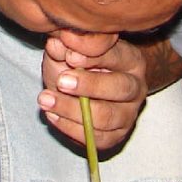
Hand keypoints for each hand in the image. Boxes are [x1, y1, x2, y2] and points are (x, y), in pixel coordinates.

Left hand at [37, 34, 147, 148]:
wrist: (89, 91)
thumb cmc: (80, 66)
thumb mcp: (70, 51)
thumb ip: (64, 47)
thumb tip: (56, 44)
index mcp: (131, 60)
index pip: (116, 56)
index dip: (92, 56)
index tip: (69, 56)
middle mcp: (136, 87)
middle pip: (119, 88)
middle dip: (89, 85)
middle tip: (62, 82)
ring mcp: (128, 114)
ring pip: (106, 117)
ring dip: (72, 109)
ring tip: (46, 100)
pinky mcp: (115, 136)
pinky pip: (95, 138)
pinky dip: (70, 128)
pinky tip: (53, 115)